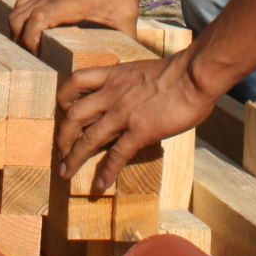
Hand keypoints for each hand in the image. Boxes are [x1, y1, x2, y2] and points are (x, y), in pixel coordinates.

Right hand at [9, 0, 140, 54]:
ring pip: (17, 10)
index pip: (37, 19)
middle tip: (35, 57)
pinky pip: (23, 3)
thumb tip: (126, 62)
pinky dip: (22, 18)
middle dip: (20, 41)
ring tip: (32, 47)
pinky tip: (34, 30)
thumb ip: (126, 39)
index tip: (40, 55)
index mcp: (69, 3)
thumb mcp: (127, 13)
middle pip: (18, 18)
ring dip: (18, 30)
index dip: (32, 40)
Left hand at [56, 49, 216, 194]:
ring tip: (65, 172)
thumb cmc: (180, 70)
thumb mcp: (144, 71)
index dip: (64, 98)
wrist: (195, 74)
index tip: (63, 110)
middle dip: (63, 136)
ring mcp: (123, 114)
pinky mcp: (139, 131)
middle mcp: (112, 94)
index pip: (76, 82)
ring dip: (74, 157)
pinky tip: (100, 185)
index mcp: (114, 75)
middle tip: (61, 151)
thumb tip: (135, 101)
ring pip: (88, 138)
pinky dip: (105, 173)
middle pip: (74, 115)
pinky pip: (116, 156)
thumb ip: (132, 85)